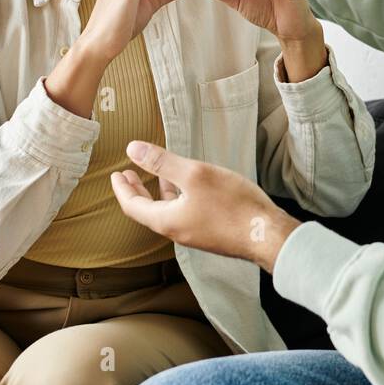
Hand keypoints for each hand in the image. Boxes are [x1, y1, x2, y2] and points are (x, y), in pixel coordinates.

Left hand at [110, 141, 301, 273]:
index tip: (117, 174)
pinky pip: (184, 213)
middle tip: (128, 174)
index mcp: (167, 220)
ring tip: (154, 175)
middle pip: (147, 211)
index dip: (122, 189)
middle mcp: (177, 231)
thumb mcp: (195, 175)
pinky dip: (176, 197)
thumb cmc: (233, 205)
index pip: (133, 206)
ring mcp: (195, 233)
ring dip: (157, 193)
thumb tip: (132, 149)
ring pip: (167, 212)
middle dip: (136, 191)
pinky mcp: (210, 232)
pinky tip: (188, 186)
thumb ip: (162, 162)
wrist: (267, 235)